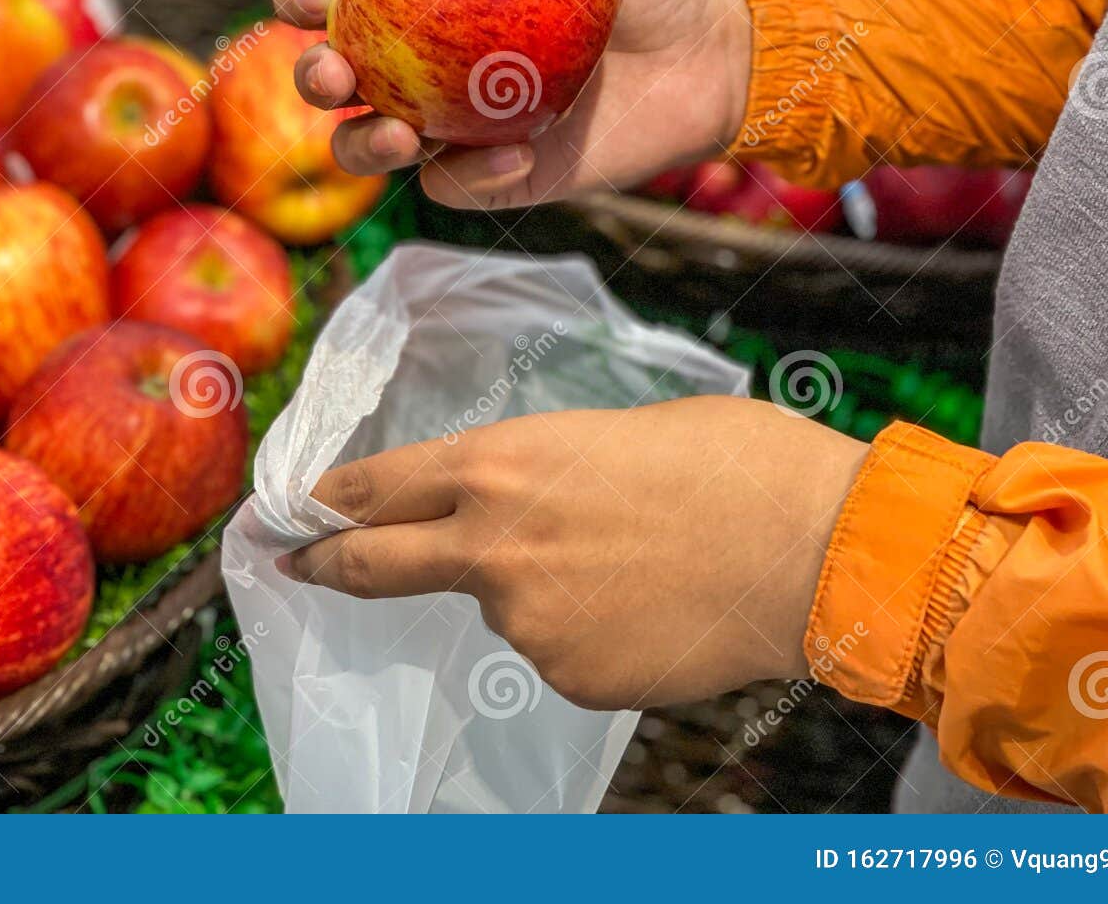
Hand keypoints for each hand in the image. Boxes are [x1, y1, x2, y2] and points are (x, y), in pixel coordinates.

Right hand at [274, 0, 753, 209]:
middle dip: (312, 75)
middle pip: (331, 77)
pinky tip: (517, 156)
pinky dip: (471, 178)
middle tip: (336, 69)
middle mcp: (419, 65)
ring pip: (367, 147)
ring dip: (364, 147)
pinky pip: (454, 188)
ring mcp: (449, 125)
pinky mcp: (491, 177)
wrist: (705, 55)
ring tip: (403, 134)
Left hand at [278, 397, 866, 710]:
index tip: (303, 509)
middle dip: (327, 563)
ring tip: (628, 561)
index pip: (377, 486)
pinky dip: (585, 629)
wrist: (811, 549)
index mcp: (498, 465)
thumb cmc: (728, 462)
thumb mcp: (611, 431)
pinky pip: (556, 648)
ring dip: (536, 588)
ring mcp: (524, 622)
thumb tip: (523, 496)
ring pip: (500, 605)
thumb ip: (539, 469)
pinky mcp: (568, 675)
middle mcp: (489, 547)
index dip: (331, 499)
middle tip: (296, 564)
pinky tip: (646, 605)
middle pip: (375, 562)